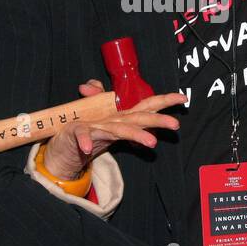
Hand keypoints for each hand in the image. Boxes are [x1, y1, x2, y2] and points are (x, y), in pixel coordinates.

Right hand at [40, 79, 185, 180]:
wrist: (63, 144)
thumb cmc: (88, 131)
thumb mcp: (107, 126)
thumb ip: (117, 113)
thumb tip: (122, 98)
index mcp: (121, 117)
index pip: (145, 106)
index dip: (164, 101)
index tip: (183, 98)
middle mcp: (111, 119)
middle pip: (137, 117)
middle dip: (156, 119)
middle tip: (175, 124)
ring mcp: (95, 126)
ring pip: (117, 129)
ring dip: (134, 134)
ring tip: (151, 142)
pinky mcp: (77, 131)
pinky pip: (82, 135)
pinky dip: (84, 141)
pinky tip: (86, 147)